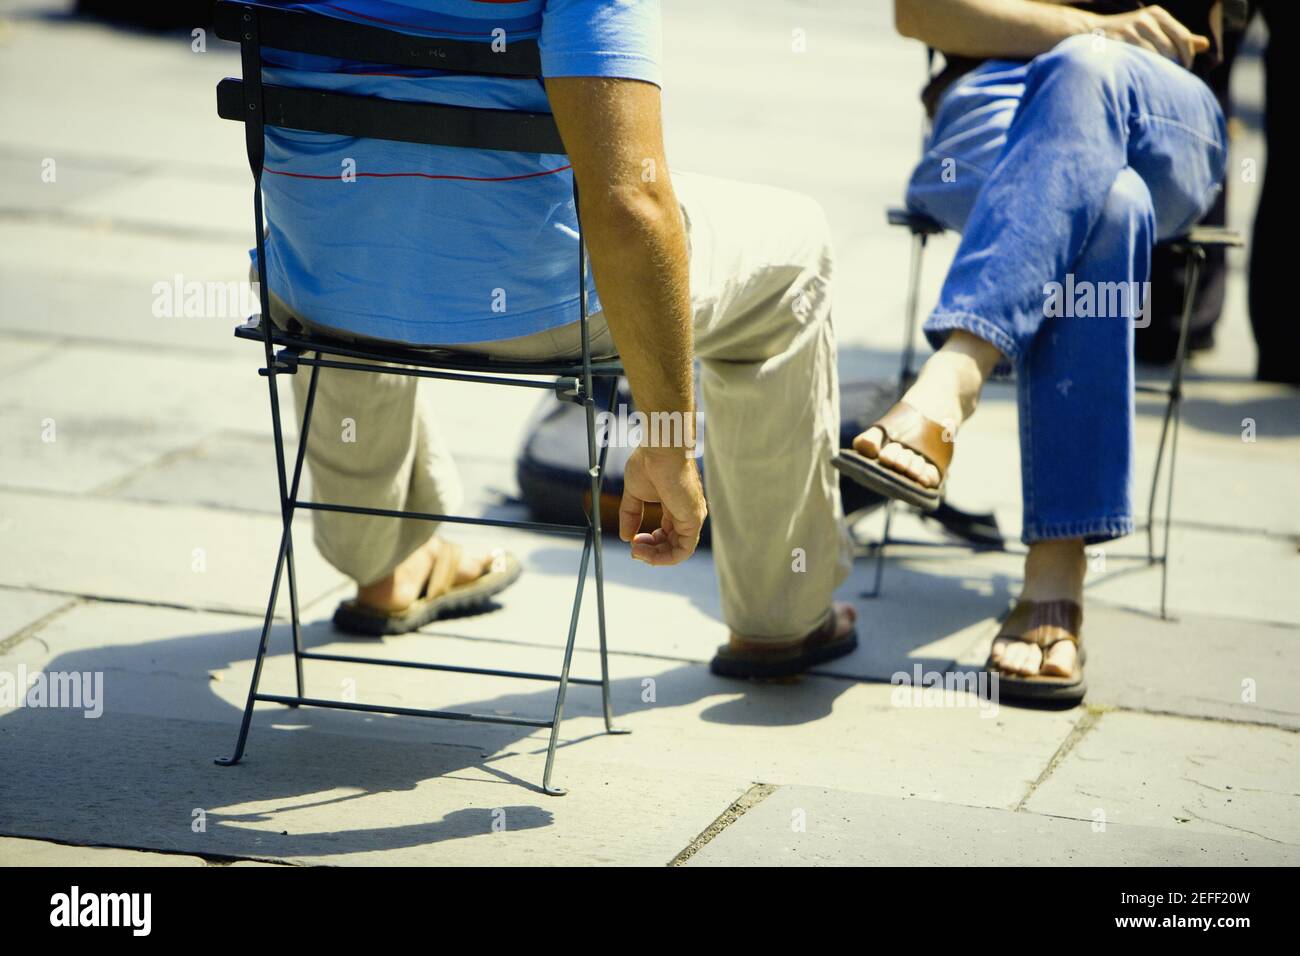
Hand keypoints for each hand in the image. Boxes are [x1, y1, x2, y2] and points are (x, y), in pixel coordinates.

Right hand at [618, 445, 706, 565]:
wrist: (660, 448)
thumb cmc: (649, 461)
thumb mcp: (634, 493)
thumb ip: (631, 515)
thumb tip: (625, 537)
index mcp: (674, 506)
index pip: (666, 534)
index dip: (649, 542)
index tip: (632, 540)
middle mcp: (685, 513)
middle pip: (671, 545)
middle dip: (650, 552)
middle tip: (633, 550)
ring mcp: (691, 517)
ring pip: (677, 552)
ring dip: (654, 557)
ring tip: (636, 551)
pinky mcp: (693, 520)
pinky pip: (682, 551)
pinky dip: (663, 558)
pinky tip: (645, 551)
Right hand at [1095, 5, 1209, 67]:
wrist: (1090, 32)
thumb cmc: (1127, 34)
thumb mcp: (1153, 29)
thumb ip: (1177, 37)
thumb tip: (1205, 44)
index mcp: (1158, 14)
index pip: (1184, 37)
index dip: (1188, 56)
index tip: (1185, 70)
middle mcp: (1147, 18)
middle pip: (1172, 48)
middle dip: (1174, 65)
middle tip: (1171, 78)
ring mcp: (1133, 29)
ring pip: (1157, 56)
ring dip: (1160, 70)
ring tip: (1157, 79)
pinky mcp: (1120, 40)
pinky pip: (1141, 60)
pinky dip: (1145, 70)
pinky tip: (1143, 76)